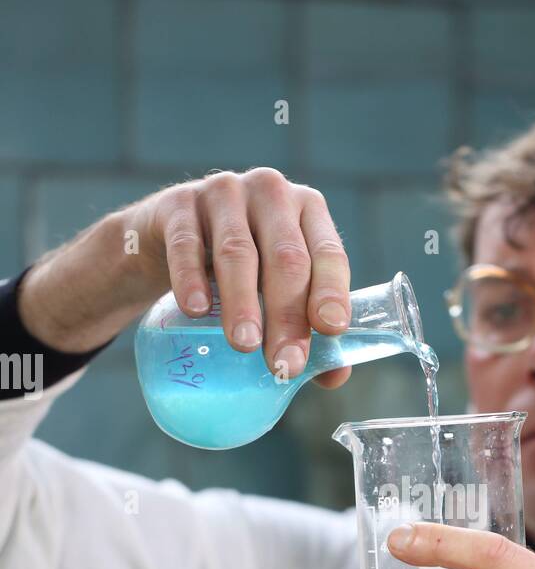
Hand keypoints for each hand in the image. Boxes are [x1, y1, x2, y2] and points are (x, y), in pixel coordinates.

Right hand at [20, 168, 352, 388]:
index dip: (332, 291)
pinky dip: (191, 278)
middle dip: (287, 316)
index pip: (328, 253)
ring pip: (238, 252)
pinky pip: (185, 243)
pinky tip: (196, 310)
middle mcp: (271, 194)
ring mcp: (223, 193)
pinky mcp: (178, 204)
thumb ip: (307, 327)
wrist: (165, 242)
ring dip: (243, 303)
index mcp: (308, 211)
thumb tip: (335, 375)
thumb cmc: (239, 269)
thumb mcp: (275, 289)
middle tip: (284, 364)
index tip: (331, 330)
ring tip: (245, 345)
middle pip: (286, 258)